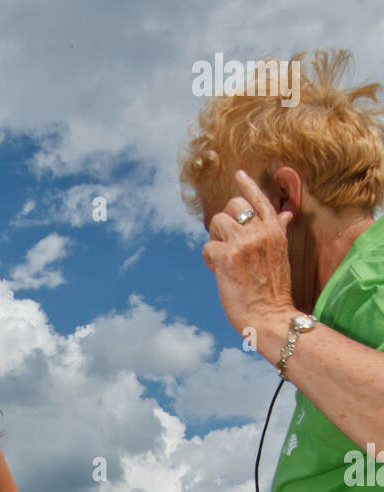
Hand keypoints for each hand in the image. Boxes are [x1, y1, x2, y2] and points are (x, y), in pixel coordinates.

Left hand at [202, 170, 294, 337]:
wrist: (269, 317)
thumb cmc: (273, 291)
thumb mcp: (281, 255)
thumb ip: (277, 231)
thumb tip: (283, 214)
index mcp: (275, 230)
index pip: (259, 199)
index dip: (246, 185)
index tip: (238, 174)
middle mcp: (260, 232)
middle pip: (232, 206)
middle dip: (224, 223)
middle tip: (227, 243)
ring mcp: (243, 243)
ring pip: (216, 223)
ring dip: (215, 241)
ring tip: (224, 260)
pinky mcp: (227, 257)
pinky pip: (207, 246)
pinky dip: (209, 260)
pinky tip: (220, 272)